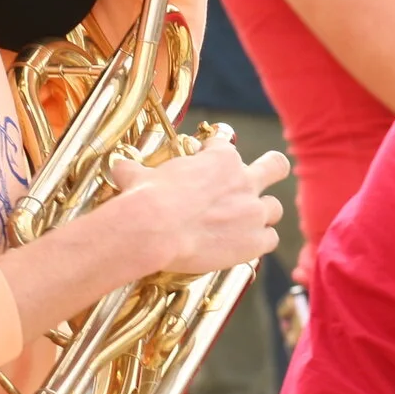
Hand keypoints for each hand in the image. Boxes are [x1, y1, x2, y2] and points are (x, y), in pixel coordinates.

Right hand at [108, 140, 285, 276]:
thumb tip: (120, 168)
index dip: (216, 156)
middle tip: (264, 177)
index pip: (227, 148)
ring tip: (247, 223)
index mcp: (220, 158)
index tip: (205, 166)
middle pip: (275, 166)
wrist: (154, 227)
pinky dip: (259, 242)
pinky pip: (270, 240)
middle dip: (271, 169)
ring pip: (275, 208)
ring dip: (263, 214)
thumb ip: (135, 171)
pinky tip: (245, 245)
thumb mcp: (139, 176)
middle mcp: (244, 181)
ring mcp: (253, 211)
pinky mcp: (254, 241)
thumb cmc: (146, 197)